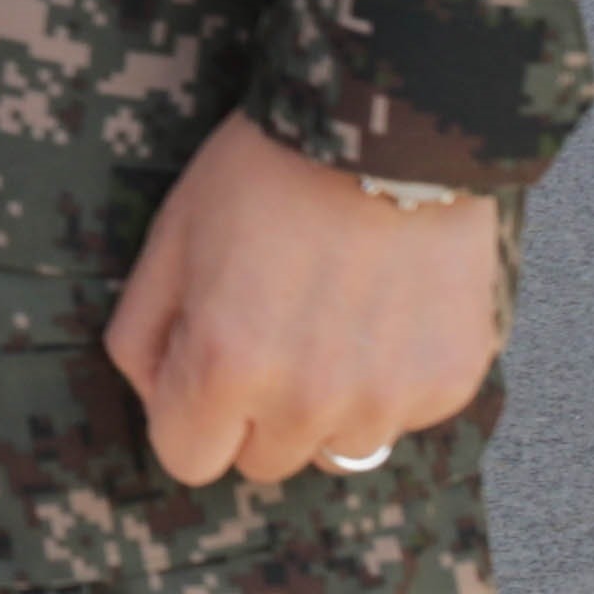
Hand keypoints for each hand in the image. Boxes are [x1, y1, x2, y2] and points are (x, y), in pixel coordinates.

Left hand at [103, 111, 504, 486]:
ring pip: (339, 448)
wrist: (385, 132)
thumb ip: (143, 334)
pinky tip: (385, 308)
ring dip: (329, 405)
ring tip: (333, 316)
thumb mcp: (170, 239)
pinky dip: (392, 379)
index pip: (188, 459)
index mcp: (225, 366)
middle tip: (272, 329)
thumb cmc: (266, 174)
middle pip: (265, 462)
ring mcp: (386, 400)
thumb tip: (156, 398)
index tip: (203, 371)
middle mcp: (308, 401)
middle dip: (256, 412)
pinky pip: (404, 416)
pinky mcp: (449, 384)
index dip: (189, 414)